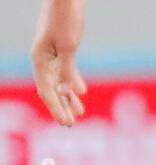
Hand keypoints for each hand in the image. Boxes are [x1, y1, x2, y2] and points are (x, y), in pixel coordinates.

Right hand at [31, 0, 86, 125]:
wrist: (66, 0)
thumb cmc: (65, 19)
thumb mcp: (68, 46)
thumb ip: (67, 69)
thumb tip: (69, 91)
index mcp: (40, 59)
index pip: (47, 91)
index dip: (57, 108)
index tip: (66, 123)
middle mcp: (43, 59)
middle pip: (51, 89)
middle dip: (61, 107)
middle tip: (70, 125)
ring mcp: (52, 54)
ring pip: (59, 82)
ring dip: (68, 98)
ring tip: (78, 113)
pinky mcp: (62, 49)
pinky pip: (66, 71)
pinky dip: (72, 82)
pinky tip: (80, 92)